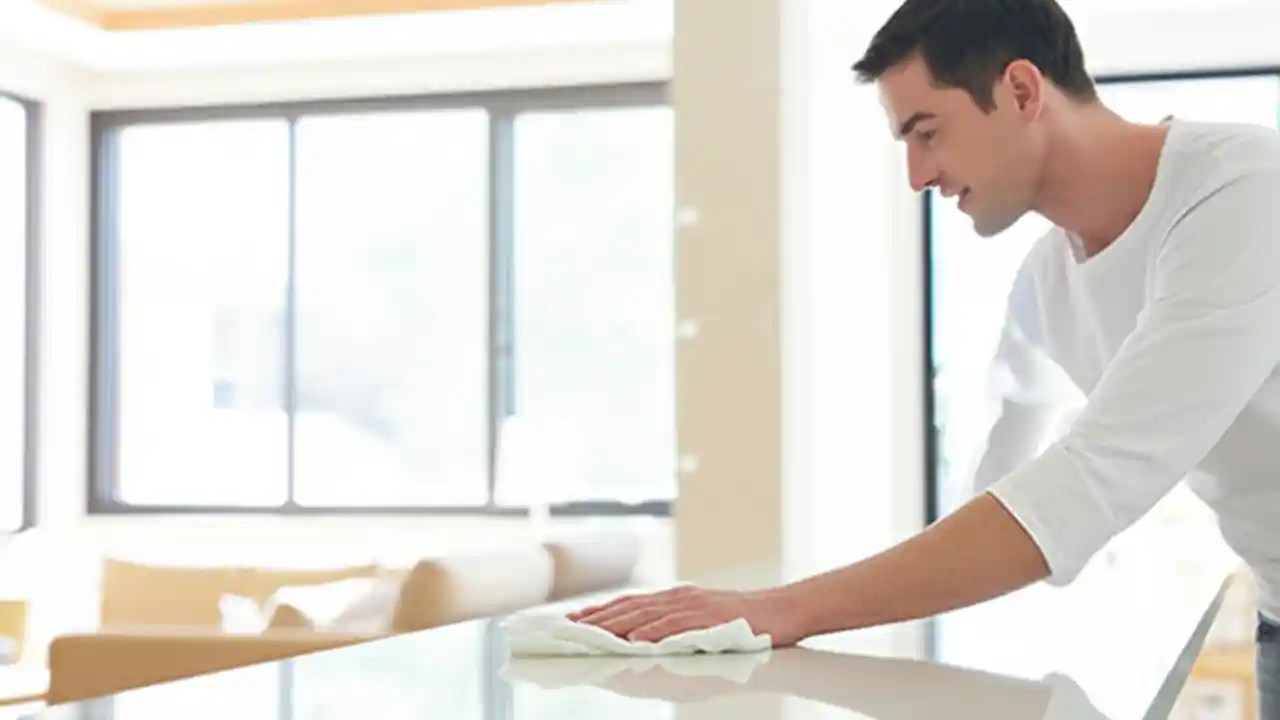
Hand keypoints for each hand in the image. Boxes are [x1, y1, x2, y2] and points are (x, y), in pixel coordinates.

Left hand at [566, 585, 804, 645]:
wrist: (781, 610)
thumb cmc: (743, 620)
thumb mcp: (702, 620)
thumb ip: (674, 625)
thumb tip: (641, 638)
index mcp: (676, 598)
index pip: (630, 603)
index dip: (601, 611)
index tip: (574, 619)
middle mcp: (680, 597)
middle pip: (631, 607)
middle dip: (598, 618)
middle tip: (570, 627)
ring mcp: (694, 605)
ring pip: (646, 614)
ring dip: (615, 623)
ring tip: (591, 632)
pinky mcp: (710, 617)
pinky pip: (676, 625)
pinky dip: (652, 631)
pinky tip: (635, 638)